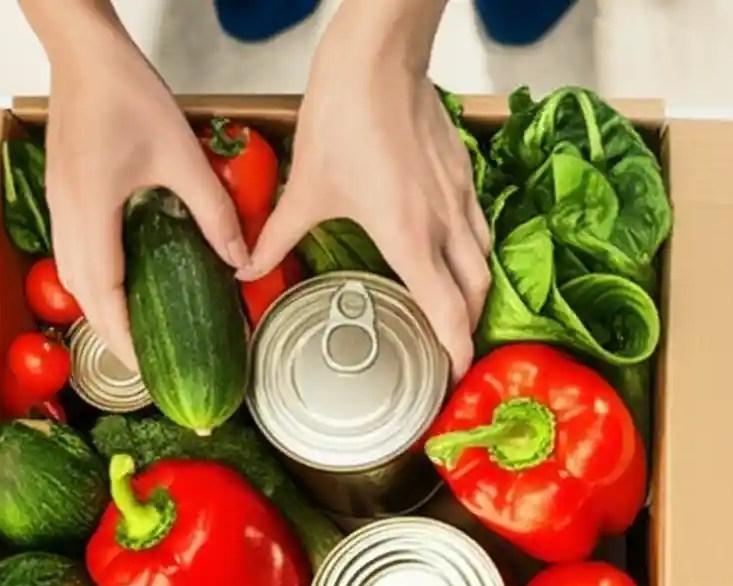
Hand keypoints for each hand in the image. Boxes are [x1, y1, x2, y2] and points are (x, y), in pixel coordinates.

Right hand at [30, 2, 245, 369]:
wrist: (86, 55)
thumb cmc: (129, 97)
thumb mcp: (182, 157)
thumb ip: (213, 210)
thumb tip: (241, 257)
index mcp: (92, 211)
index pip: (104, 294)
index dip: (123, 337)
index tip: (144, 370)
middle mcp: (67, 215)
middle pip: (81, 294)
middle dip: (110, 334)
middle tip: (143, 365)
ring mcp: (60, 204)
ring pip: (73, 273)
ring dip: (100, 307)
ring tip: (133, 332)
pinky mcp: (64, 193)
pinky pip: (74, 251)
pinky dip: (94, 279)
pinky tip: (122, 282)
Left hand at [243, 4, 490, 379]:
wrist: (378, 62)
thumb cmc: (345, 118)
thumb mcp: (305, 187)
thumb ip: (278, 237)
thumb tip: (247, 270)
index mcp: (409, 238)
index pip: (448, 313)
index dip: (456, 353)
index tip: (453, 377)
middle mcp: (445, 224)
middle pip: (477, 295)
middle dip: (468, 329)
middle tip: (451, 348)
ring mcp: (460, 198)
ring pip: (485, 261)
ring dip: (476, 291)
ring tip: (456, 307)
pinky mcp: (463, 174)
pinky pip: (480, 226)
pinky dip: (474, 251)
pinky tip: (452, 249)